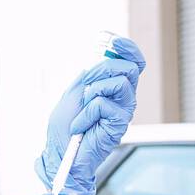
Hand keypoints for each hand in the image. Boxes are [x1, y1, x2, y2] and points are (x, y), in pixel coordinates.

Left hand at [35, 36, 145, 194]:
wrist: (61, 154)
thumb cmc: (65, 126)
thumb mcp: (75, 91)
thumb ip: (92, 74)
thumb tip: (105, 57)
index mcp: (114, 86)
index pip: (132, 61)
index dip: (127, 47)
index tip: (112, 41)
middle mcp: (124, 97)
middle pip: (130, 67)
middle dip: (104, 69)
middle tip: (86, 86)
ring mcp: (124, 111)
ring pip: (121, 82)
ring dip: (94, 91)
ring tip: (83, 107)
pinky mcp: (120, 124)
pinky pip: (104, 104)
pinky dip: (85, 113)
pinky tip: (80, 126)